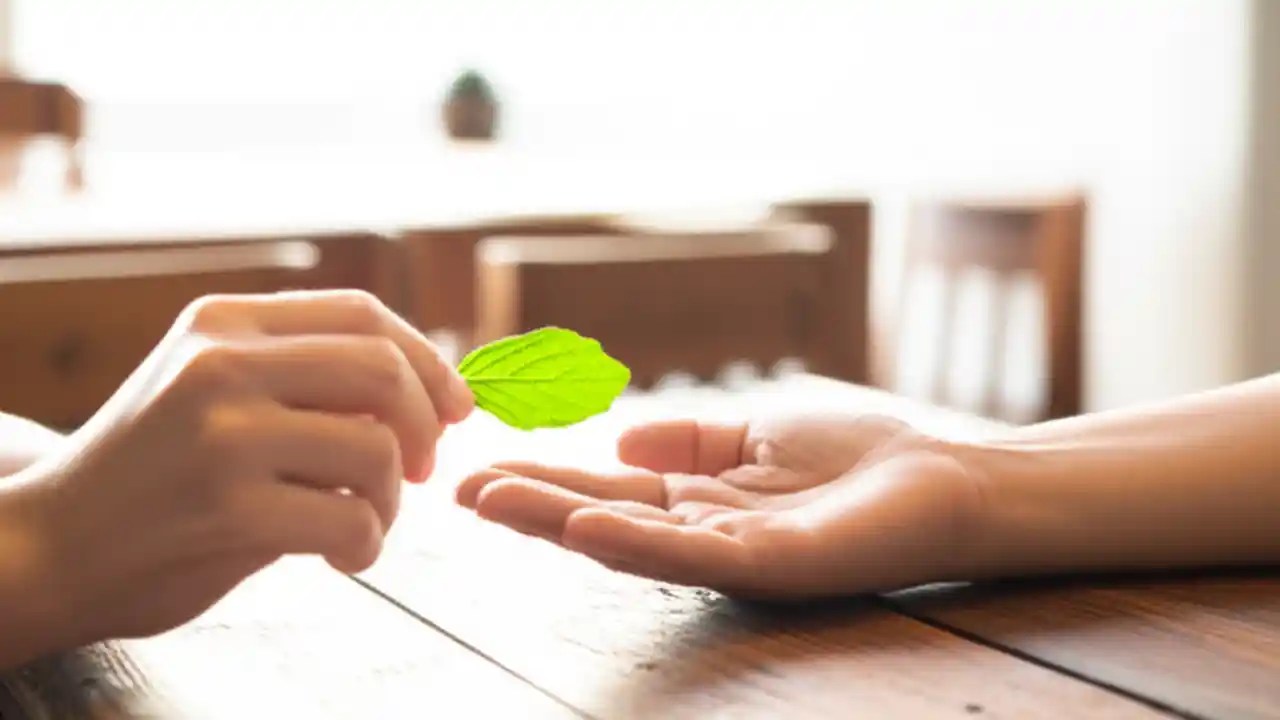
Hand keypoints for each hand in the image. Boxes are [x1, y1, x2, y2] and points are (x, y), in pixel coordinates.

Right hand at [6, 290, 471, 650]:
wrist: (48, 546)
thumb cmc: (151, 475)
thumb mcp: (213, 393)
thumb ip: (306, 383)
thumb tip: (428, 396)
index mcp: (224, 322)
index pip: (363, 313)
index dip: (429, 360)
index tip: (457, 406)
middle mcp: (223, 362)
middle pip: (382, 369)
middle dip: (427, 423)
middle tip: (420, 470)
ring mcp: (223, 431)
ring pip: (377, 447)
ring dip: (393, 497)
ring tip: (366, 521)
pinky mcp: (228, 507)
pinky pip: (352, 518)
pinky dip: (368, 544)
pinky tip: (341, 556)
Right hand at [457, 413, 988, 598]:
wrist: (945, 479)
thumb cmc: (861, 457)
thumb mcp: (757, 431)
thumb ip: (689, 438)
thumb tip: (619, 435)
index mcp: (697, 498)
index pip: (604, 488)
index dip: (544, 479)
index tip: (479, 467)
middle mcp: (702, 531)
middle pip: (601, 516)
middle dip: (530, 505)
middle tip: (457, 492)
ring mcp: (730, 553)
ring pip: (629, 541)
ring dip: (558, 524)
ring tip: (494, 504)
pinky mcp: (768, 565)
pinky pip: (691, 558)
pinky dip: (635, 544)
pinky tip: (584, 526)